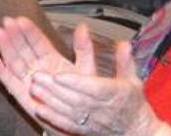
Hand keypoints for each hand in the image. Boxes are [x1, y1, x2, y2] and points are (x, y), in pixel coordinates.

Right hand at [0, 17, 89, 126]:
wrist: (77, 119)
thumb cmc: (81, 95)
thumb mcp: (86, 69)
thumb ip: (84, 48)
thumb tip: (82, 26)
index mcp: (52, 59)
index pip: (38, 42)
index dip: (30, 31)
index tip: (21, 19)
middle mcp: (38, 67)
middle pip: (24, 49)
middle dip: (15, 35)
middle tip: (7, 21)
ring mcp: (28, 80)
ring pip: (14, 61)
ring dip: (6, 48)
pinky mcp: (21, 94)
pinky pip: (9, 81)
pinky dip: (0, 71)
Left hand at [30, 38, 163, 135]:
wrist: (136, 131)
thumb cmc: (132, 104)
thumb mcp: (133, 80)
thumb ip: (125, 61)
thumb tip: (124, 43)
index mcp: (113, 94)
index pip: (92, 88)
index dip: (75, 82)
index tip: (59, 74)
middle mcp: (100, 109)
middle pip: (75, 98)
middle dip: (54, 88)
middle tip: (37, 76)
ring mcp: (91, 121)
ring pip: (67, 110)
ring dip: (49, 100)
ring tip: (34, 88)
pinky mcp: (84, 130)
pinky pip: (66, 124)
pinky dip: (52, 117)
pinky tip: (39, 110)